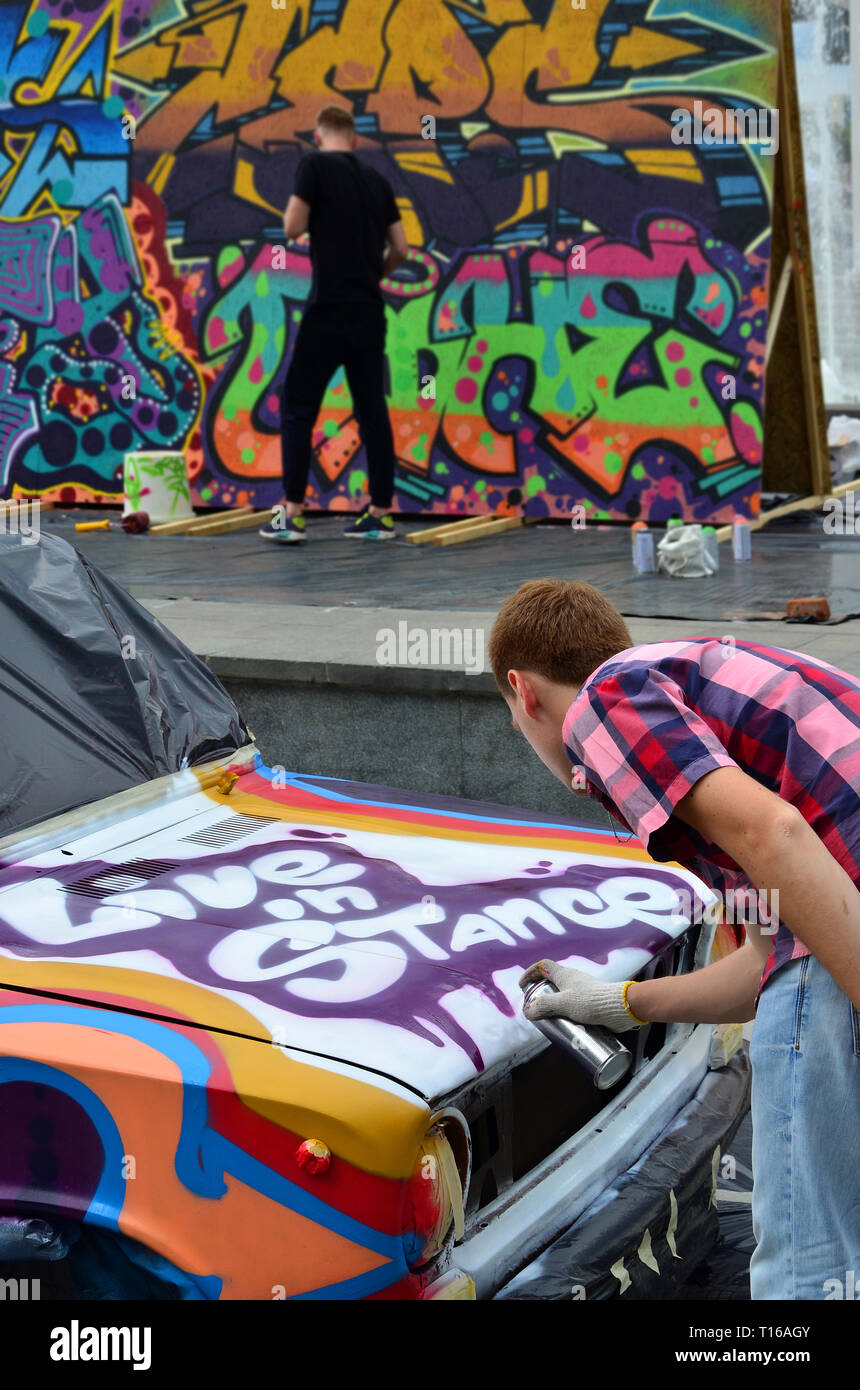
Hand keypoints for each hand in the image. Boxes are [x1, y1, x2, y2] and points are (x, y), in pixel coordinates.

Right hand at [519, 959, 640, 1031]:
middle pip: (552, 982)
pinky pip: (574, 1007)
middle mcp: (573, 980)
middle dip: (541, 995)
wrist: (620, 1008)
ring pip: (563, 996)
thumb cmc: (591, 1002)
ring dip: (554, 1007)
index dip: (530, 973)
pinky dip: (566, 1014)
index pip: (543, 966)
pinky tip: (566, 1027)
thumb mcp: (562, 1003)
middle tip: (535, 1009)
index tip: (522, 986)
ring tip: (549, 1021)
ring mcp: (583, 992)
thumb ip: (543, 1006)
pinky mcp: (591, 1003)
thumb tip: (528, 1012)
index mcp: (565, 975)